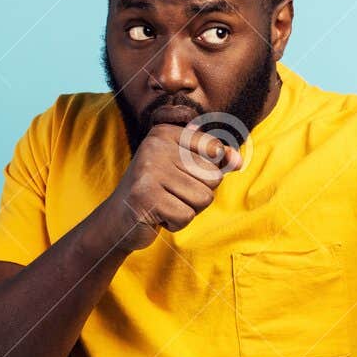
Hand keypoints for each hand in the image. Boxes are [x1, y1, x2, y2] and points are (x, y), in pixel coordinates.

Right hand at [92, 122, 242, 252]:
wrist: (119, 219)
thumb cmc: (160, 191)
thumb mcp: (188, 170)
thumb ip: (216, 161)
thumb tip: (238, 159)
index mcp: (165, 132)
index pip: (215, 149)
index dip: (207, 171)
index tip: (181, 174)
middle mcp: (155, 146)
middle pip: (213, 176)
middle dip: (199, 193)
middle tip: (171, 193)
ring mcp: (148, 170)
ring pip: (204, 198)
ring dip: (189, 209)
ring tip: (165, 203)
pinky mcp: (144, 196)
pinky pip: (186, 216)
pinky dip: (176, 223)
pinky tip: (158, 216)